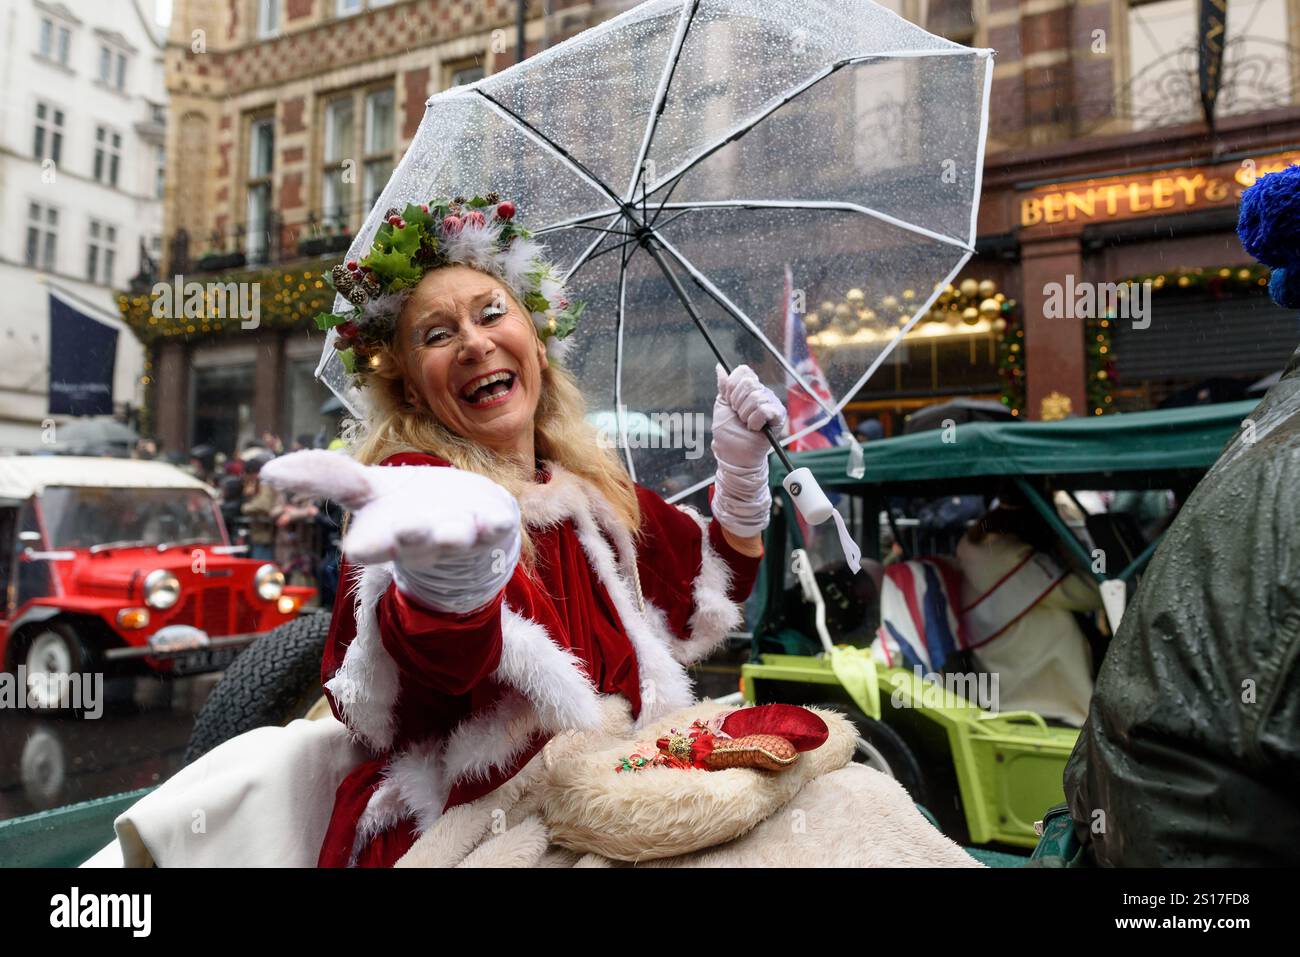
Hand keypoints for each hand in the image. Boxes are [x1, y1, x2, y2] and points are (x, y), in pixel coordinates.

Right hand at [261, 450, 519, 612]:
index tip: (358, 549)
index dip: (367, 545)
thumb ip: (325, 478)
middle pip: (413, 542)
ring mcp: (459, 535)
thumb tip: (266, 469)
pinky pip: (494, 527)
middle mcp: (421, 539)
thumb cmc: (409, 509)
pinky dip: (495, 524)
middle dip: (409, 538)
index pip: (371, 545)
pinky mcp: (491, 527)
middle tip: (405, 533)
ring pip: (454, 538)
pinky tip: (497, 519)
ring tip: (456, 531)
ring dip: (454, 534)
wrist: (465, 528)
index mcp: (387, 534)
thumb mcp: (367, 492)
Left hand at [711, 364, 787, 470]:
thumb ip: (724, 387)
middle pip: (749, 383)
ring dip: (745, 415)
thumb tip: (720, 367)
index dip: (732, 387)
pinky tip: (755, 428)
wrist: (733, 456)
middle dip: (737, 402)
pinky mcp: (779, 416)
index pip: (743, 372)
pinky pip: (765, 409)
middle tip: (738, 416)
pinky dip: (755, 421)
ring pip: (756, 397)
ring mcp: (772, 403)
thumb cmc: (728, 434)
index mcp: (749, 389)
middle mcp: (762, 393)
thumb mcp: (722, 406)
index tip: (730, 403)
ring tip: (746, 424)